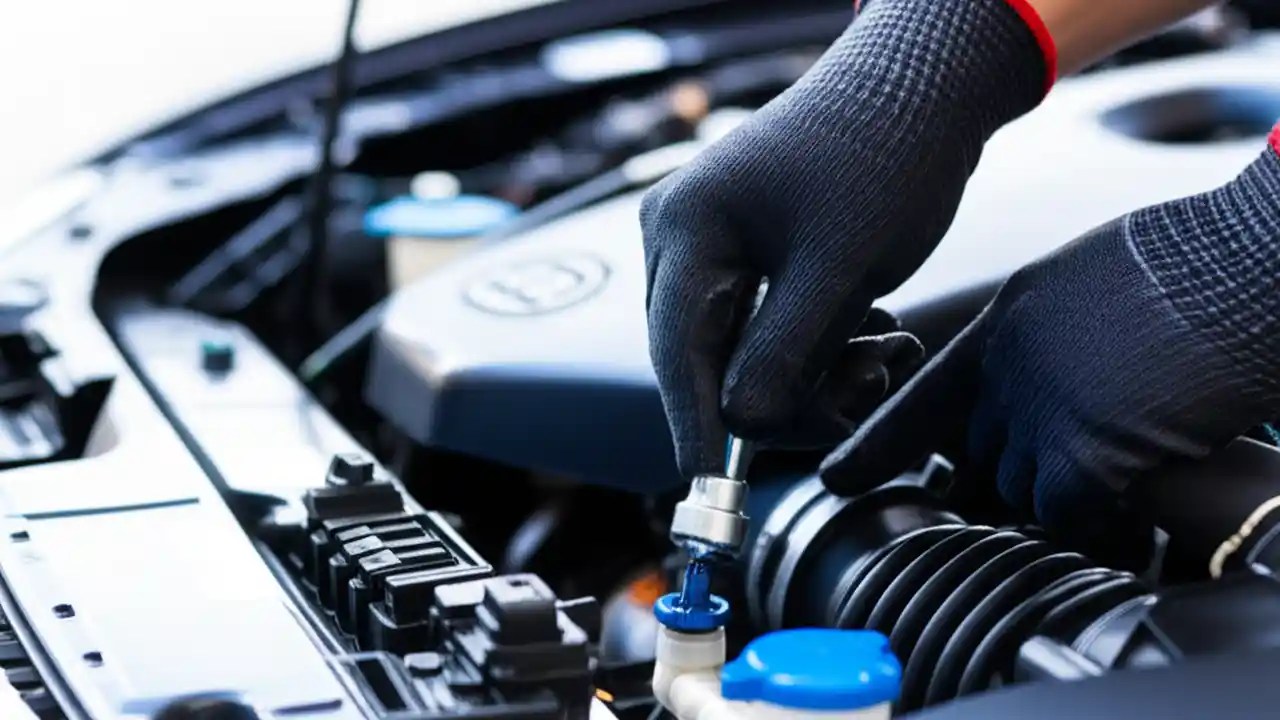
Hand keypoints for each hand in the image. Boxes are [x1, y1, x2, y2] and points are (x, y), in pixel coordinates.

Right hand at [642, 0, 1050, 476]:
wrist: (926, 85)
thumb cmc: (886, 152)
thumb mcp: (840, 268)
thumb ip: (782, 356)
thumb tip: (740, 431)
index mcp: (687, 229)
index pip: (676, 355)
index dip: (697, 432)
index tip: (709, 495)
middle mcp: (682, 234)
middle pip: (705, 358)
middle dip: (780, 396)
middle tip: (857, 396)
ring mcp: (711, 238)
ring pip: (739, 347)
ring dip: (807, 372)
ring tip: (880, 350)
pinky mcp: (747, 246)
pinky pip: (762, 323)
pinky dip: (812, 346)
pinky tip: (865, 332)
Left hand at [821, 146, 1279, 553]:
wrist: (1251, 263)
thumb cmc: (1200, 266)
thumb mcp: (1094, 285)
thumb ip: (1050, 339)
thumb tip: (1051, 385)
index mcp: (1006, 322)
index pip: (923, 396)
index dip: (879, 441)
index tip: (838, 475)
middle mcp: (1008, 366)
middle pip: (981, 453)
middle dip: (1019, 466)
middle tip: (1076, 455)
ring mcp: (1038, 407)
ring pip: (1022, 488)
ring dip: (1067, 488)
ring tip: (1130, 443)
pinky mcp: (1080, 450)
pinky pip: (1064, 512)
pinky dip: (1098, 513)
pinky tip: (1135, 479)